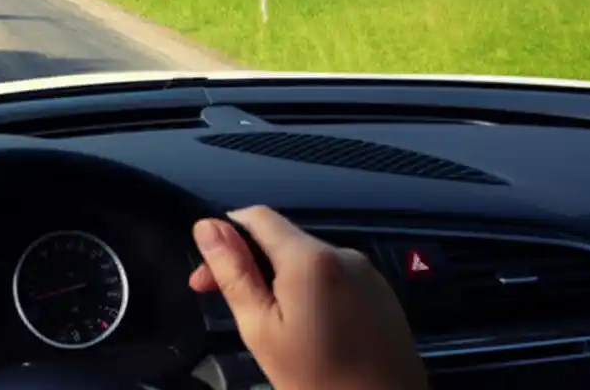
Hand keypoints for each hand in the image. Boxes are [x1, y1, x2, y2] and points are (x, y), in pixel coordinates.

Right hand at [189, 207, 426, 389]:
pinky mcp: (382, 293)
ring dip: (281, 280)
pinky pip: (335, 278)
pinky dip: (312, 293)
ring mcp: (367, 273)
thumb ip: (234, 272)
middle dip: (250, 263)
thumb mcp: (261, 329)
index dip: (225, 235)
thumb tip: (206, 225)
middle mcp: (342, 253)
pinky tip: (309, 330)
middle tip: (229, 306)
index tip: (208, 275)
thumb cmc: (316, 381)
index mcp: (310, 258)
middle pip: (282, 239)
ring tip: (273, 326)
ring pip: (308, 260)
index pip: (257, 216)